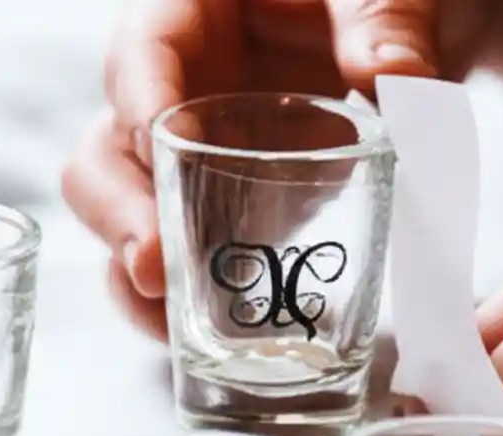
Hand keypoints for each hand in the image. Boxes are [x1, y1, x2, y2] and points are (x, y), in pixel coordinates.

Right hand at [63, 0, 465, 340]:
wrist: (389, 42)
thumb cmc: (364, 0)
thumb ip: (385, 22)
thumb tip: (395, 73)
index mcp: (192, 12)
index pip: (143, 45)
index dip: (137, 93)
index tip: (154, 141)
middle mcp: (170, 88)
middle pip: (106, 146)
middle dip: (119, 212)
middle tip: (154, 266)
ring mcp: (185, 155)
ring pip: (124, 211)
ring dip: (138, 269)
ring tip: (172, 325)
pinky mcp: (212, 205)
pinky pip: (174, 253)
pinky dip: (182, 300)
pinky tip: (208, 336)